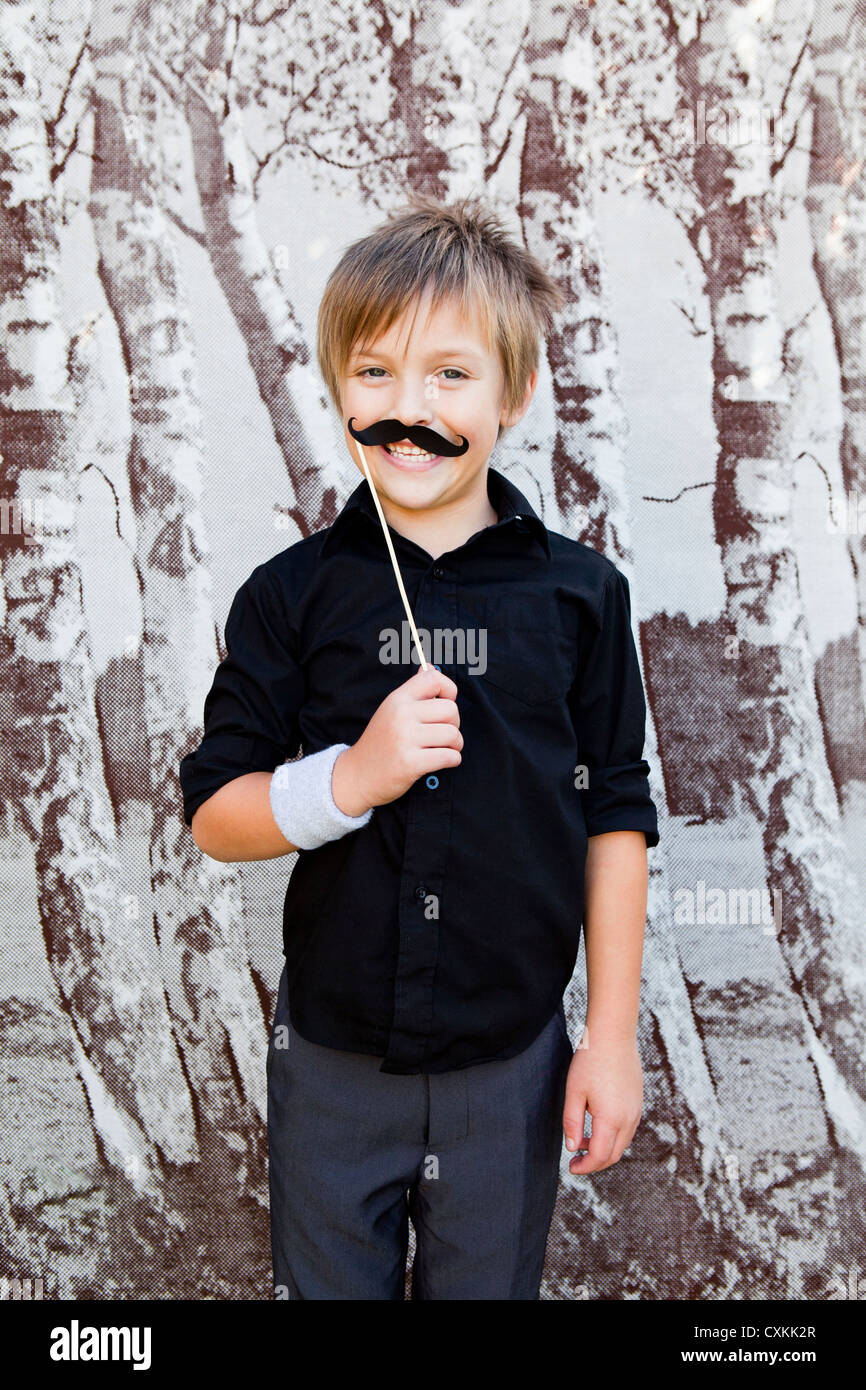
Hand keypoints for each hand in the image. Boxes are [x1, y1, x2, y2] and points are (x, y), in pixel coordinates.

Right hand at [332, 665, 461, 813]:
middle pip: (451, 710)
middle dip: (454, 724)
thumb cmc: (380, 743)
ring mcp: (405, 739)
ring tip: (444, 749)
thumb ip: (413, 692)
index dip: (448, 690)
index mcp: (398, 699)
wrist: (358, 776)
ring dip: (455, 745)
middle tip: (442, 735)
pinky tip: (442, 761)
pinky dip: (452, 760)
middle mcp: (401, 715)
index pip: (433, 679)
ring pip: (453, 735)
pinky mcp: (410, 763)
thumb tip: (428, 666)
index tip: (444, 703)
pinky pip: (449, 756)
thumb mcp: (391, 710)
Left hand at [562, 1036, 642, 1173]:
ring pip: (622, 1143)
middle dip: (594, 1162)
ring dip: (604, 1149)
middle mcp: (628, 1119)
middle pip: (613, 1155)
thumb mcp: (574, 1092)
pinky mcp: (638, 1103)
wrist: (614, 1036)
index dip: (584, 1166)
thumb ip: (571, 1122)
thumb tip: (572, 1147)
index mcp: (611, 1119)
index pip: (599, 1156)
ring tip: (582, 1140)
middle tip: (575, 1159)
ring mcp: (636, 1111)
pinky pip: (628, 1130)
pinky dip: (613, 1137)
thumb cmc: (590, 1061)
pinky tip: (596, 1125)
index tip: (571, 1167)